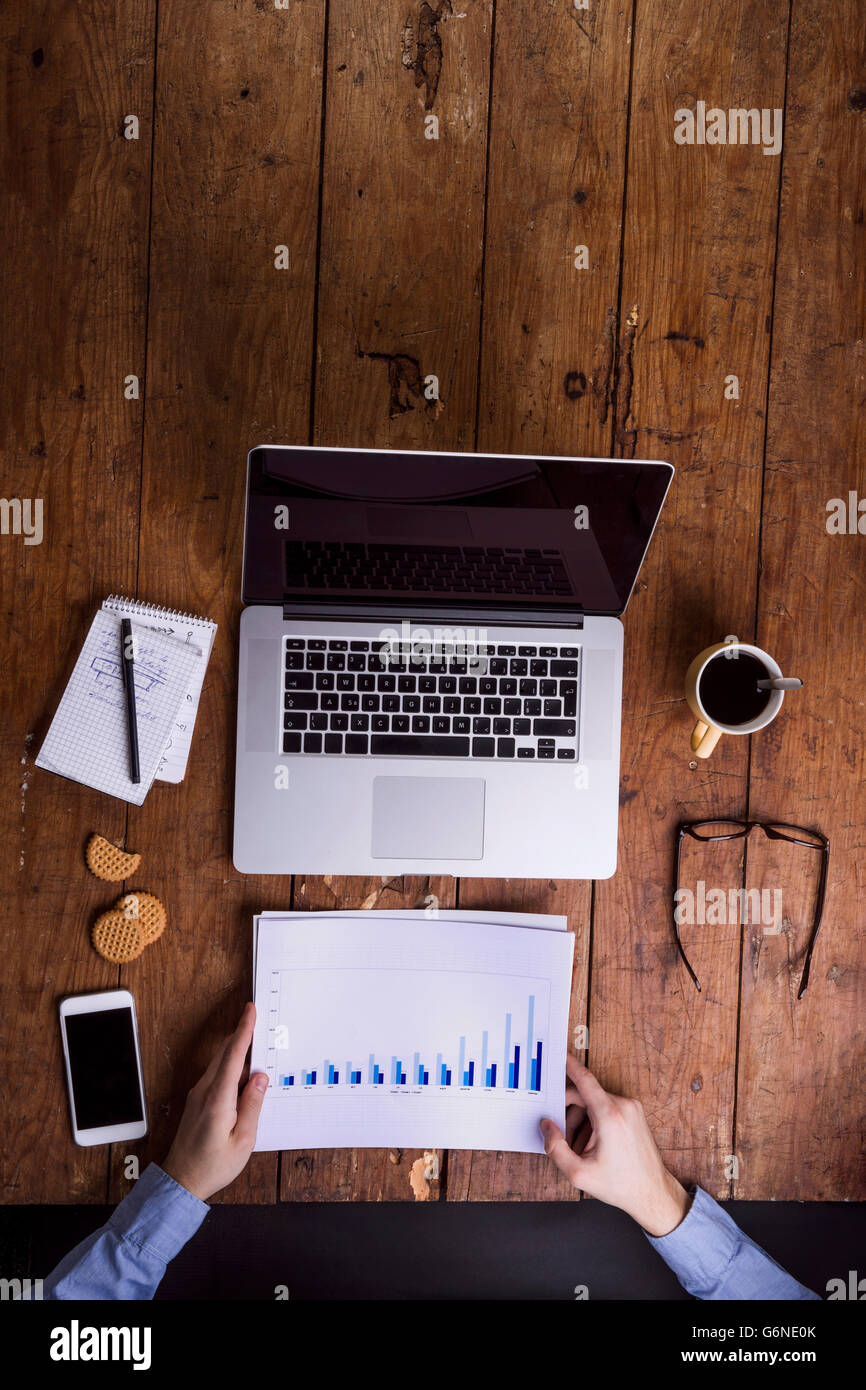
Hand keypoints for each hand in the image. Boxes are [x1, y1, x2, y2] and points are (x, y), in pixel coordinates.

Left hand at [162, 1002, 267, 1201]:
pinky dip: (232, 1069)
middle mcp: (204, 1092)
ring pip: (220, 1064)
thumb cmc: (213, 1165)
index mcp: (218, 1099)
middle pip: (225, 1054)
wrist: (181, 1181)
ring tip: (258, 1052)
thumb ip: (252, 1105)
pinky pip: (216, 1076)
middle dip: (242, 1035)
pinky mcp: (197, 1101)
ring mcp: (198, 1095)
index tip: (250, 1011)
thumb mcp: (243, 1140)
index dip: (244, 1031)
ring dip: (238, 1054)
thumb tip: (261, 1078)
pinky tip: (244, 1078)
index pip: (233, 1056)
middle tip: (260, 1022)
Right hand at [540, 1057, 690, 1236]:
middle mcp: (623, 1106)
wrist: (653, 1193)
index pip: (584, 1080)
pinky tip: (593, 1145)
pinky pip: (606, 1109)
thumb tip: (546, 1125)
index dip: (569, 1065)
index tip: (558, 1055)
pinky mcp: (635, 1114)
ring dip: (581, 1121)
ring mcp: (632, 1108)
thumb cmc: (620, 1185)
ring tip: (580, 1149)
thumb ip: (555, 1148)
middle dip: (568, 1114)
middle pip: (584, 1096)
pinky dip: (594, 1122)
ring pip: (594, 1103)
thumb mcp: (579, 1174)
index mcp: (610, 1115)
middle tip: (562, 1136)